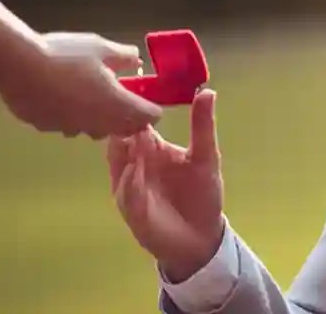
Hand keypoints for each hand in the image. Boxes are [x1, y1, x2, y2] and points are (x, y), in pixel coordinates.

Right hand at [0, 32, 161, 138]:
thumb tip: (136, 60)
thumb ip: (123, 56)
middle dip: (128, 117)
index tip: (149, 99)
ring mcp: (72, 129)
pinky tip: (61, 98)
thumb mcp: (100, 47)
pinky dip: (72, 116)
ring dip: (100, 119)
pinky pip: (68, 126)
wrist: (19, 67)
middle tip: (124, 98)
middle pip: (124, 129)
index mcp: (117, 105)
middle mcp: (98, 124)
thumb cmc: (66, 55)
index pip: (148, 117)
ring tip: (91, 97)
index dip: (152, 109)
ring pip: (95, 130)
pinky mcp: (48, 129)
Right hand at [107, 89, 224, 281]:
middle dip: (122, 126)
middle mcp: (134, 162)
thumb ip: (202, 125)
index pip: (136, 121)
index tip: (132, 88)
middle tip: (127, 111)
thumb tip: (207, 90)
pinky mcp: (132, 208)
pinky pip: (126, 193)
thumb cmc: (201, 193)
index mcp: (150, 146)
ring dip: (123, 152)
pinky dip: (129, 182)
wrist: (201, 236)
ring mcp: (130, 185)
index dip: (133, 107)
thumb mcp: (206, 156)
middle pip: (121, 139)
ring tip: (132, 138)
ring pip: (118, 164)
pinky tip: (134, 170)